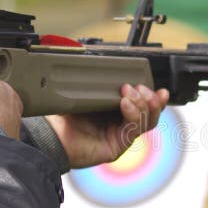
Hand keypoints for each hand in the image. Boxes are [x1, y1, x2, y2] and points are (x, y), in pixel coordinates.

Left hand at [45, 84, 168, 168]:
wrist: (50, 134)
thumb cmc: (63, 114)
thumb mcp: (84, 91)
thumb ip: (97, 80)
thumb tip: (104, 61)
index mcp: (117, 109)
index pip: (144, 103)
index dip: (154, 96)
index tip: (157, 87)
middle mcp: (122, 123)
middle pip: (151, 113)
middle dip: (151, 99)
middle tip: (140, 87)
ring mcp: (121, 136)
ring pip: (148, 122)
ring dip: (144, 105)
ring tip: (131, 93)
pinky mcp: (117, 146)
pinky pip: (134, 130)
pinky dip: (134, 114)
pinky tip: (125, 103)